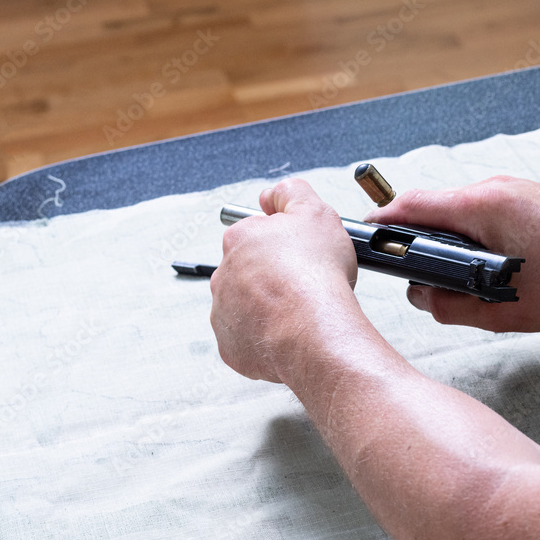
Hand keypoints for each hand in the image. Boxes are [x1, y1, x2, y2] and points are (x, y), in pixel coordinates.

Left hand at [210, 179, 357, 382]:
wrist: (316, 329)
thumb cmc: (317, 273)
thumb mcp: (315, 212)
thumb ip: (292, 193)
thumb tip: (274, 193)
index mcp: (239, 240)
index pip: (256, 236)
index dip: (283, 244)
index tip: (301, 255)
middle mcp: (223, 275)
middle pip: (248, 272)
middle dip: (272, 277)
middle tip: (304, 285)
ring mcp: (223, 313)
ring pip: (246, 307)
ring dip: (267, 308)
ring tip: (299, 312)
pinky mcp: (230, 346)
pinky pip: (247, 339)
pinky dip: (266, 337)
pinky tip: (289, 333)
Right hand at [364, 176, 539, 332]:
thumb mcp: (506, 311)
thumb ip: (453, 308)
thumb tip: (423, 298)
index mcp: (482, 208)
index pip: (414, 205)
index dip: (386, 221)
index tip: (370, 235)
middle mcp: (495, 188)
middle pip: (435, 204)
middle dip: (417, 233)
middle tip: (410, 264)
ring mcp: (513, 187)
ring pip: (460, 205)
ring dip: (447, 232)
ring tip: (451, 268)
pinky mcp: (527, 194)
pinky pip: (484, 206)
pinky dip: (472, 228)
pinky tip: (482, 257)